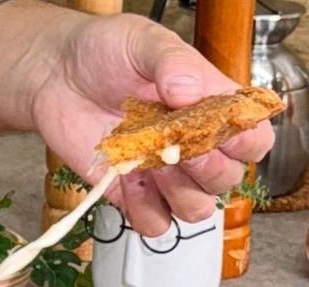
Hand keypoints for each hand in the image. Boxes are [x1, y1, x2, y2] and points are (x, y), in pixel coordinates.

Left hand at [30, 13, 274, 235]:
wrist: (55, 73)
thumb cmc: (104, 51)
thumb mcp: (144, 41)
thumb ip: (172, 62)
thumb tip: (189, 91)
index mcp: (211, 107)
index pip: (254, 140)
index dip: (245, 142)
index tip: (219, 129)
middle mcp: (194, 145)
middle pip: (227, 179)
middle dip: (206, 167)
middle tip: (175, 142)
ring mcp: (163, 173)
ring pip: (196, 209)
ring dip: (179, 193)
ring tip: (149, 162)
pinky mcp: (130, 193)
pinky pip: (153, 224)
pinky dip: (145, 213)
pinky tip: (127, 182)